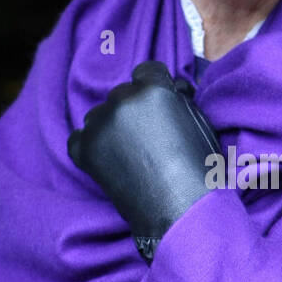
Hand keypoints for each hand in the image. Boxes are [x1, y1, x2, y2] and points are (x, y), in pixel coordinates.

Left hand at [67, 61, 222, 262]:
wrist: (181, 210)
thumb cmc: (200, 170)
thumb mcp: (201, 122)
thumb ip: (181, 99)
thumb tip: (173, 88)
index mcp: (153, 88)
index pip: (147, 70)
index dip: (155, 89)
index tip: (159, 109)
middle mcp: (122, 99)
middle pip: (122, 94)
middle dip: (133, 111)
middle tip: (146, 139)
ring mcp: (100, 124)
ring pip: (100, 116)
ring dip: (111, 128)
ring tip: (129, 155)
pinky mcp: (84, 148)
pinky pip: (80, 138)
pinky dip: (91, 148)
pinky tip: (110, 163)